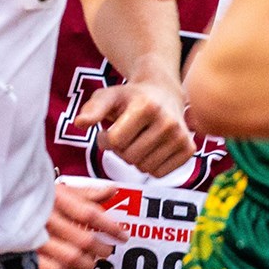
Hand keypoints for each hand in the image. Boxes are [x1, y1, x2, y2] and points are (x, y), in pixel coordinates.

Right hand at [37, 181, 127, 268]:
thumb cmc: (33, 197)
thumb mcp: (58, 188)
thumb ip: (86, 193)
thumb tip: (112, 190)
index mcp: (55, 198)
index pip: (90, 214)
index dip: (110, 227)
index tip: (122, 235)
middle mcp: (46, 218)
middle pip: (83, 239)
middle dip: (101, 248)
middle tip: (107, 250)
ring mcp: (35, 238)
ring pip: (71, 258)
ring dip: (87, 263)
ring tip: (92, 262)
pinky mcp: (26, 255)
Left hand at [78, 81, 194, 177]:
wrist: (164, 93)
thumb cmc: (131, 97)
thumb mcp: (108, 96)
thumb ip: (93, 109)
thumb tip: (79, 123)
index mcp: (146, 106)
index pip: (115, 141)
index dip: (105, 139)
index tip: (110, 129)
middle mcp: (167, 122)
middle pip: (129, 157)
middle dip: (121, 149)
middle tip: (126, 135)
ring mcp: (181, 137)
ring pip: (143, 168)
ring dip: (135, 159)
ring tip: (138, 140)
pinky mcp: (189, 150)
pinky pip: (159, 174)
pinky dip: (150, 166)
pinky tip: (152, 148)